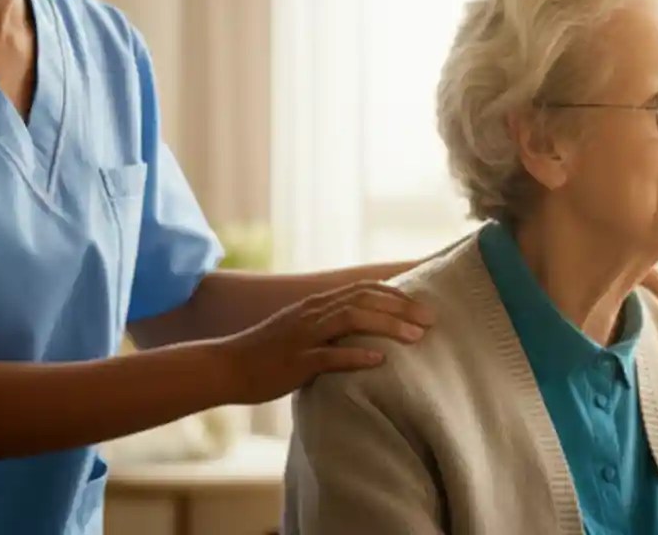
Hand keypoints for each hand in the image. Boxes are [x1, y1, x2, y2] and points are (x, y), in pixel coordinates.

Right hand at [219, 281, 434, 403]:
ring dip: (388, 326)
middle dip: (401, 307)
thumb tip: (363, 332)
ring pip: (351, 320)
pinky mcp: (296, 362)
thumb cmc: (267, 354)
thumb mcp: (301, 332)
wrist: (227, 367)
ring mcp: (304, 336)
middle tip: (431, 320)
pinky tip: (380, 360)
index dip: (395, 295)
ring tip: (415, 337)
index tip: (422, 305)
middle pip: (364, 299)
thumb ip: (328, 328)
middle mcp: (312, 313)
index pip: (362, 290)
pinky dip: (356, 355)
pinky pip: (329, 356)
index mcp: (316, 305)